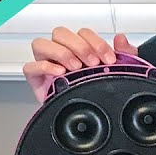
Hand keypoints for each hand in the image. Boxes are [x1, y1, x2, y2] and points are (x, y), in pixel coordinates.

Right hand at [23, 28, 137, 102]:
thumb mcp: (120, 73)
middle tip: (93, 63)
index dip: (96, 41)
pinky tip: (60, 73)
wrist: (93, 121)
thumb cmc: (102, 94)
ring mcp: (47, 66)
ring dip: (61, 52)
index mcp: (80, 50)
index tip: (109, 58)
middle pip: (60, 33)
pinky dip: (44, 66)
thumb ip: (125, 54)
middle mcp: (62, 55)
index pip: (82, 33)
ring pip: (41, 44)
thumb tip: (121, 38)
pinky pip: (30, 67)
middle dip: (79, 46)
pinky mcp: (37, 81)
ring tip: (76, 68)